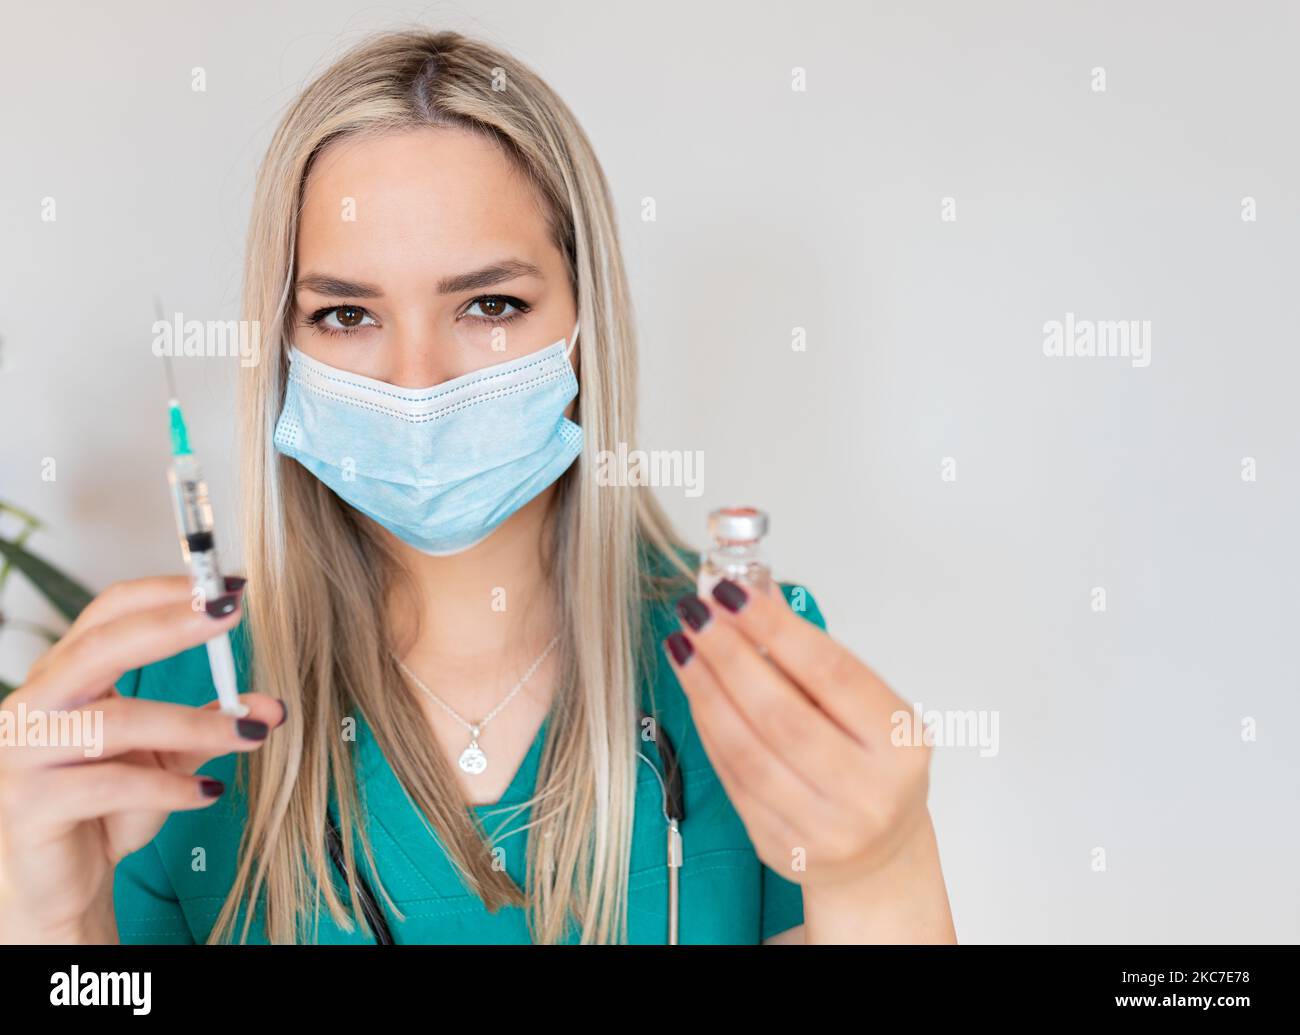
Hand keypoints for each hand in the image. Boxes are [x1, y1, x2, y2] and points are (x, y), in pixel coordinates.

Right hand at [0, 576, 284, 943]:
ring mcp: (21, 755)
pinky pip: (107, 785)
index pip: (107, 614)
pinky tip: (207, 792)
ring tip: (249, 734)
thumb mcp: (165, 760)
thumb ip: (212, 727)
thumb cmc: (103, 810)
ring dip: (193, 723)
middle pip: (99, 648)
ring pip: (116, 722)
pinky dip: (167, 787)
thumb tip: (274, 707)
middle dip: (170, 626)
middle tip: (232, 613)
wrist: (59, 887)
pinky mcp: (27, 805)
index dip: (165, 593)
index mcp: (62, 679)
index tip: (229, 588)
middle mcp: (33, 707)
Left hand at [664, 578, 932, 893]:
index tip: (733, 593)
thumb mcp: (866, 706)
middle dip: (729, 655)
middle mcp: (868, 791)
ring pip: (746, 750)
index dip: (775, 628)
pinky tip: (695, 693)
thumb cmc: (873, 764)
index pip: (831, 672)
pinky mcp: (782, 849)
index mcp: (899, 742)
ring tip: (684, 647)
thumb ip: (810, 655)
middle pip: (780, 713)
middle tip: (697, 614)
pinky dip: (708, 729)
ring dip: (705, 690)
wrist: (882, 850)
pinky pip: (731, 779)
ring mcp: (824, 828)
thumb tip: (753, 593)